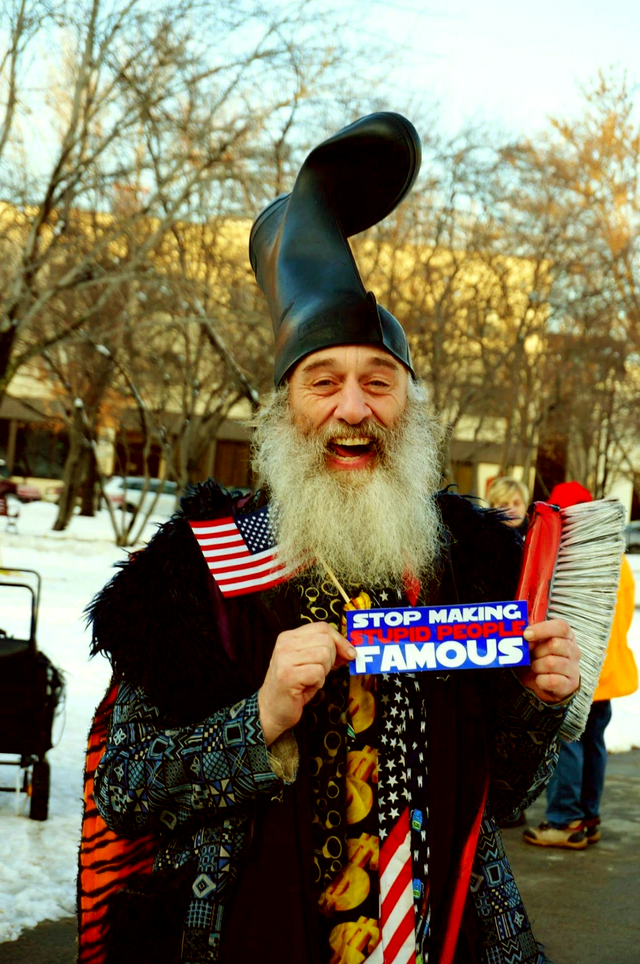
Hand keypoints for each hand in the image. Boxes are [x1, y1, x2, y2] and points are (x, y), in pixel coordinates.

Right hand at [258, 622, 355, 745]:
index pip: (322, 627)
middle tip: (319, 672)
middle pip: (326, 641)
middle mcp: (285, 644)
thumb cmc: (293, 686)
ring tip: (311, 679)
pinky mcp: (288, 675)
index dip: (339, 640)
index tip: (347, 653)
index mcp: (289, 637)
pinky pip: (318, 672)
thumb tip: (350, 650)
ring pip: (324, 655)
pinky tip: (306, 687)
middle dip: (331, 659)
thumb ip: (326, 651)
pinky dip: (318, 682)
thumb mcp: (309, 662)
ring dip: (324, 671)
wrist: (271, 709)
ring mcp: (285, 659)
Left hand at [516, 618, 580, 702]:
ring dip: (537, 666)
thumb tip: (523, 633)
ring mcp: (574, 668)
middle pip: (554, 644)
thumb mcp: (533, 643)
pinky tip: (540, 679)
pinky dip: (541, 680)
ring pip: (551, 663)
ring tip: (535, 668)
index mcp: (566, 636)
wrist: (544, 684)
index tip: (526, 634)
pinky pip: (552, 680)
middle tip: (531, 656)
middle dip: (536, 651)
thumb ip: (529, 635)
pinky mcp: (571, 684)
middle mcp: (573, 650)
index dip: (542, 629)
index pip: (561, 627)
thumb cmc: (538, 659)